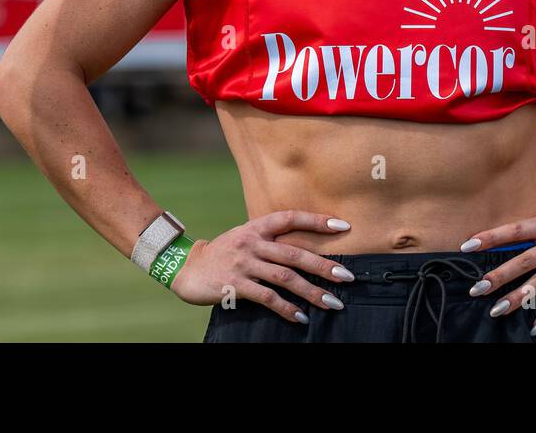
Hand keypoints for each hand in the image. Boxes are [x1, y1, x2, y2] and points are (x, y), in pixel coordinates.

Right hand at [168, 210, 355, 323]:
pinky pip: (267, 298)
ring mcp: (243, 264)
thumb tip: (307, 251)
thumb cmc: (224, 253)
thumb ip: (270, 240)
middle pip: (294, 254)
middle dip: (324, 266)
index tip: (343, 227)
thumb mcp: (245, 237)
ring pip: (285, 278)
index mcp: (256, 227)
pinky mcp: (235, 286)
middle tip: (347, 277)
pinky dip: (286, 308)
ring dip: (312, 292)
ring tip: (333, 303)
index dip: (317, 220)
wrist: (188, 268)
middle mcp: (251, 242)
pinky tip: (301, 316)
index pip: (291, 218)